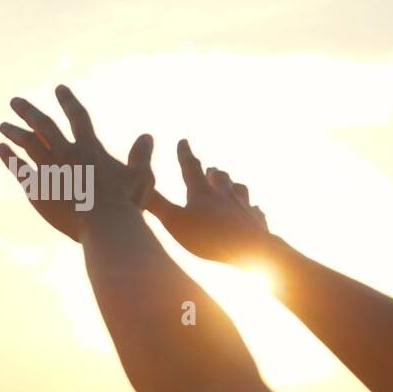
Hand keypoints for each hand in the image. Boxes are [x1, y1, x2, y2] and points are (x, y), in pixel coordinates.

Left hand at [0, 85, 153, 240]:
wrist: (105, 225)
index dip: (68, 102)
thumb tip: (147, 136)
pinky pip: (19, 169)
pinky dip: (8, 158)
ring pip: (27, 144)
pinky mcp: (37, 189)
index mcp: (90, 148)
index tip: (58, 89)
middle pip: (43, 126)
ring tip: (2, 125)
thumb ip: (141, 155)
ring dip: (14, 132)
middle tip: (14, 101)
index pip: (77, 117)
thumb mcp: (141, 176)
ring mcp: (50, 171)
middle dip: (29, 111)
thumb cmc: (126, 203)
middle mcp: (66, 154)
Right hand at [147, 140, 269, 264]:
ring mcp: (243, 207)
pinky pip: (256, 211)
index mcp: (202, 192)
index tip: (183, 141)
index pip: (191, 167)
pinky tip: (255, 209)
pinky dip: (253, 209)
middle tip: (211, 168)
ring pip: (239, 189)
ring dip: (233, 185)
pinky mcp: (257, 222)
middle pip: (219, 178)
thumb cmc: (209, 236)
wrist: (251, 250)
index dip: (185, 154)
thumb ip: (155, 203)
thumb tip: (135, 181)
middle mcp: (224, 195)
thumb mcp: (174, 220)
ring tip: (232, 184)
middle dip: (212, 172)